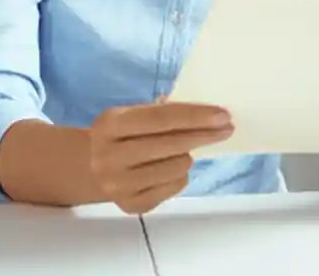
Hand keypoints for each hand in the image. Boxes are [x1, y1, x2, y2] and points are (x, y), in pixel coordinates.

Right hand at [87, 100, 232, 213]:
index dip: (195, 116)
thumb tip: (211, 115)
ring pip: (175, 167)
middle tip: (227, 129)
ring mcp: (117, 184)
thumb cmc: (124, 135)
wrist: (91, 167)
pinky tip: (171, 169)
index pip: (160, 117)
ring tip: (181, 153)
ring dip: (187, 157)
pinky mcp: (130, 205)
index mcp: (109, 125)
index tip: (223, 114)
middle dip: (203, 135)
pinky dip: (180, 176)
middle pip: (170, 144)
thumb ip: (165, 112)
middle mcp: (108, 156)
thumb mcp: (133, 115)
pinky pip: (173, 187)